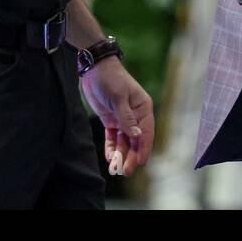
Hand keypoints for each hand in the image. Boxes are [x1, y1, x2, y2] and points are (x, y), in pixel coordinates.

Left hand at [80, 57, 153, 176]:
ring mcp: (123, 118)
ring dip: (121, 154)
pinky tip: (109, 158)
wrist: (95, 69)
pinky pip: (112, 137)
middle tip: (125, 171)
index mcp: (143, 108)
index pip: (146, 132)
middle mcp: (135, 115)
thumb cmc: (111, 79)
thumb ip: (127, 118)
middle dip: (131, 156)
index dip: (144, 148)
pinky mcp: (111, 120)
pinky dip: (111, 147)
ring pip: (124, 141)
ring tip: (116, 169)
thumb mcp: (119, 98)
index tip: (141, 162)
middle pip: (135, 140)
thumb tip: (136, 136)